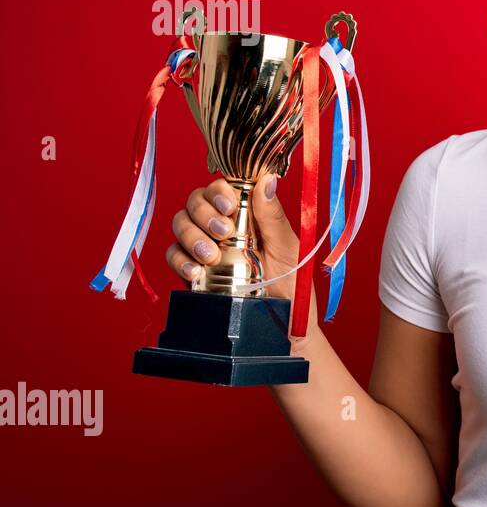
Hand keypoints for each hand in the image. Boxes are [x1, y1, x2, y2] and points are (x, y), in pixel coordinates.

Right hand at [164, 173, 320, 338]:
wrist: (283, 327)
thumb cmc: (293, 285)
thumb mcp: (288, 248)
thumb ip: (273, 216)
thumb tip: (266, 179)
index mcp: (248, 214)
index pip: (222, 188)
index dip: (219, 190)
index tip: (230, 205)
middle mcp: (223, 226)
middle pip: (195, 202)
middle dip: (203, 213)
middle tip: (223, 231)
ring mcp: (206, 247)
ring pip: (180, 225)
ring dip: (190, 235)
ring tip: (210, 255)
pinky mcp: (194, 271)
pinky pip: (173, 256)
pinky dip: (179, 260)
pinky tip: (194, 271)